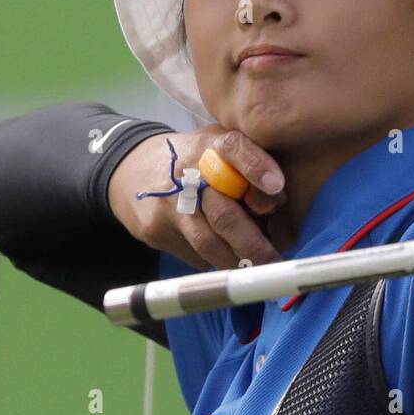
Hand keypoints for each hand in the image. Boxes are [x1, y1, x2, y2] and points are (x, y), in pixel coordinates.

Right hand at [108, 126, 289, 269]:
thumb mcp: (220, 146)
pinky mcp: (155, 230)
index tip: (277, 187)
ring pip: (208, 243)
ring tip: (258, 269)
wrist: (133, 169)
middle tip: (275, 260)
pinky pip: (193, 255)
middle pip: (224, 214)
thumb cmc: (196, 158)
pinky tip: (229, 260)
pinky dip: (216, 261)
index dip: (255, 166)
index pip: (233, 148)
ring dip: (238, 261)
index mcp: (211, 145)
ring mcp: (169, 204)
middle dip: (254, 243)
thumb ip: (251, 165)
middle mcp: (188, 173)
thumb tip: (280, 203)